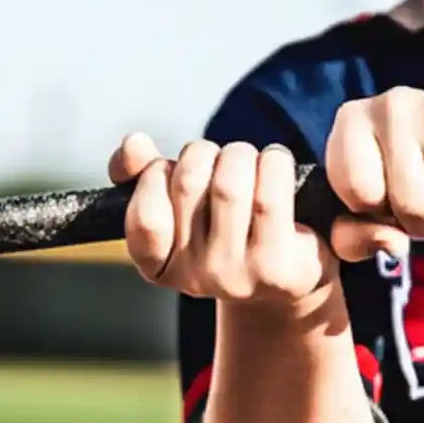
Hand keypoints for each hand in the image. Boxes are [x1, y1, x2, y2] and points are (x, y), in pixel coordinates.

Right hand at [109, 133, 341, 306]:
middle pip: (189, 183)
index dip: (153, 176)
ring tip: (248, 160)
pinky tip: (275, 165)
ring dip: (240, 154)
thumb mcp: (179, 203)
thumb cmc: (227, 226)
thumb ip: (143, 172)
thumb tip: (133, 143)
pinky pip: (270, 195)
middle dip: (203, 152)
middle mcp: (193, 279)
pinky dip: (273, 162)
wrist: (290, 269)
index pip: (143, 216)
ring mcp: (236, 278)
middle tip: (217, 158)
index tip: (168, 167)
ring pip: (230, 184)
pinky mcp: (277, 270)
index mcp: (158, 266)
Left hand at [326, 87, 423, 256]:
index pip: (359, 193)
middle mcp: (392, 104)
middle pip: (410, 202)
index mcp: (352, 122)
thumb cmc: (407, 183)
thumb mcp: (365, 213)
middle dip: (423, 222)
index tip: (387, 198)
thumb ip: (354, 238)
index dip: (378, 212)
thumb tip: (391, 245)